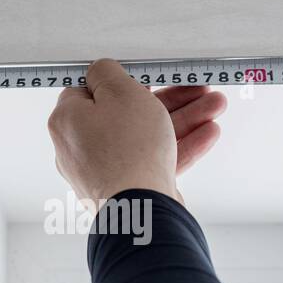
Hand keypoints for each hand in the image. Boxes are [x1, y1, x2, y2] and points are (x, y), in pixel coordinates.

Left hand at [47, 58, 225, 206]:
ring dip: (182, 119)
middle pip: (126, 113)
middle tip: (197, 90)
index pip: (89, 90)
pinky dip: (178, 146)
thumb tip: (101, 71)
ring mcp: (102, 172)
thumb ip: (109, 73)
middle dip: (169, 99)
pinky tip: (207, 134)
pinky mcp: (125, 190)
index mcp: (68, 120)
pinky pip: (151, 161)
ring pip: (145, 137)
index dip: (121, 80)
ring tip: (215, 107)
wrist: (141, 210)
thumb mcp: (121, 92)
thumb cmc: (128, 150)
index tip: (148, 76)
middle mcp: (79, 147)